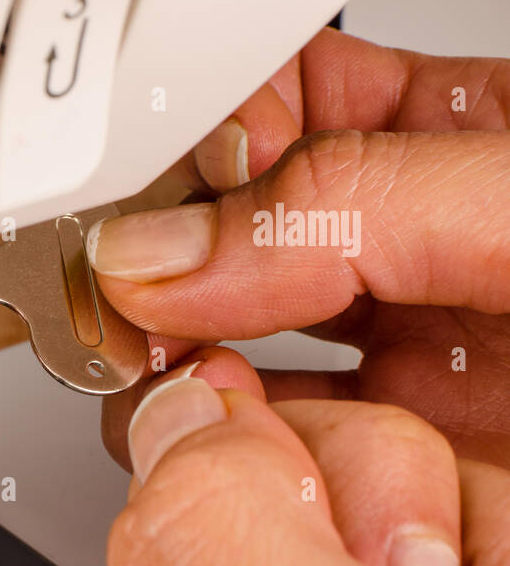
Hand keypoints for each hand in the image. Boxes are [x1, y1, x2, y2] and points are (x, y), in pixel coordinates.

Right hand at [96, 27, 509, 468]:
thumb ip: (341, 208)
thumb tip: (160, 251)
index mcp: (439, 141)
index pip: (265, 108)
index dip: (191, 150)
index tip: (144, 209)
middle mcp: (405, 246)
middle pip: (220, 233)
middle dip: (156, 271)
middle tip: (127, 303)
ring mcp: (396, 355)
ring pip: (223, 345)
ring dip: (172, 368)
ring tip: (163, 374)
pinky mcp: (385, 457)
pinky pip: (265, 445)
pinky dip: (221, 446)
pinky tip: (219, 433)